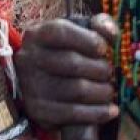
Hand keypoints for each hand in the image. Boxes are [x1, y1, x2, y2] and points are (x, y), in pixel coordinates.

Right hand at [15, 14, 118, 128]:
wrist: (44, 79)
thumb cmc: (68, 50)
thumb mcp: (80, 31)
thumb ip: (100, 25)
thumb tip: (111, 34)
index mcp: (37, 34)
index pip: (61, 33)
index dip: (87, 40)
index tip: (104, 49)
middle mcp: (28, 59)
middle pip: (72, 63)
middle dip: (100, 69)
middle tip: (110, 73)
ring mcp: (31, 86)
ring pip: (76, 90)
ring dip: (102, 92)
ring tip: (110, 91)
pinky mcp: (37, 111)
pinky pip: (72, 114)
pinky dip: (97, 113)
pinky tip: (110, 110)